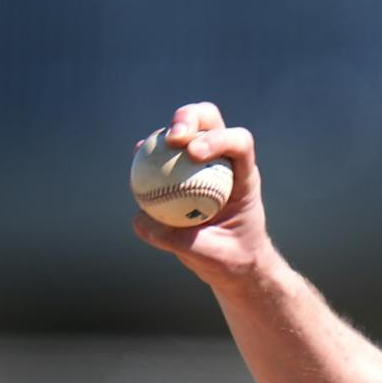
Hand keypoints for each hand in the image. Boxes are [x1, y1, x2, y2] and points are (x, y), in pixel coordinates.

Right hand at [130, 101, 277, 289]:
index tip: (194, 153)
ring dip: (167, 131)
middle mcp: (225, 163)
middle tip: (173, 138)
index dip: (218, 139)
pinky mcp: (184, 173)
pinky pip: (166, 156)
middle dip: (191, 118)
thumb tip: (142, 220)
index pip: (240, 144)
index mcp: (244, 178)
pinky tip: (136, 156)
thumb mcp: (211, 256)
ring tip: (145, 146)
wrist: (233, 264)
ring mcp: (203, 164)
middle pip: (212, 122)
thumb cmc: (232, 260)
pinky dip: (152, 153)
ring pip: (187, 132)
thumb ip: (180, 240)